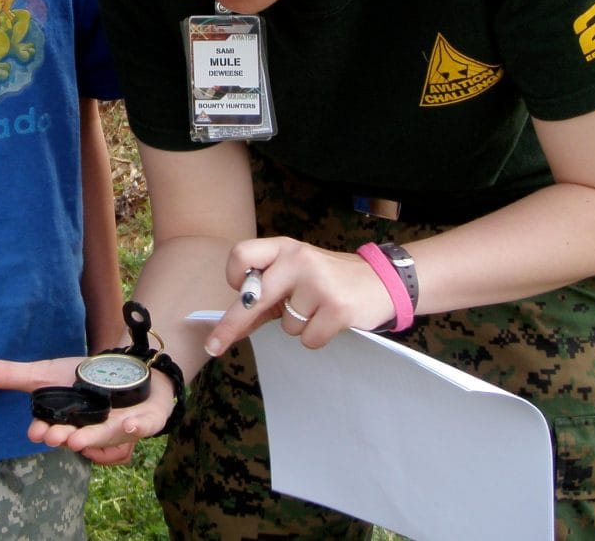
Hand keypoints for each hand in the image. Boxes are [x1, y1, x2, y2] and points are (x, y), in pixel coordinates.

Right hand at [0, 356, 179, 464]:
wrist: (127, 372)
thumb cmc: (83, 379)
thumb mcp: (45, 374)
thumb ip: (9, 375)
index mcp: (68, 423)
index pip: (52, 431)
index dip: (44, 432)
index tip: (36, 432)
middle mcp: (93, 430)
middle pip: (79, 438)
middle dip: (66, 438)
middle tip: (56, 436)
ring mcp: (121, 427)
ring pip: (108, 439)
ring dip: (95, 439)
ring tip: (80, 438)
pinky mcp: (147, 420)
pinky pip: (145, 428)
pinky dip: (138, 428)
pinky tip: (131, 424)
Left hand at [204, 237, 395, 355]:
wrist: (381, 282)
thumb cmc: (329, 282)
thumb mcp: (296, 278)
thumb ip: (266, 297)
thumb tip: (229, 328)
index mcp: (285, 248)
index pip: (242, 255)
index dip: (234, 277)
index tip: (235, 293)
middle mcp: (298, 260)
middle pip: (253, 298)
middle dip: (231, 325)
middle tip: (212, 347)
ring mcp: (318, 283)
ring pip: (286, 325)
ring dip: (299, 326)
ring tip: (321, 310)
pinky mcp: (337, 308)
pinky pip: (308, 339)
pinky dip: (316, 337)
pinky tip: (332, 321)